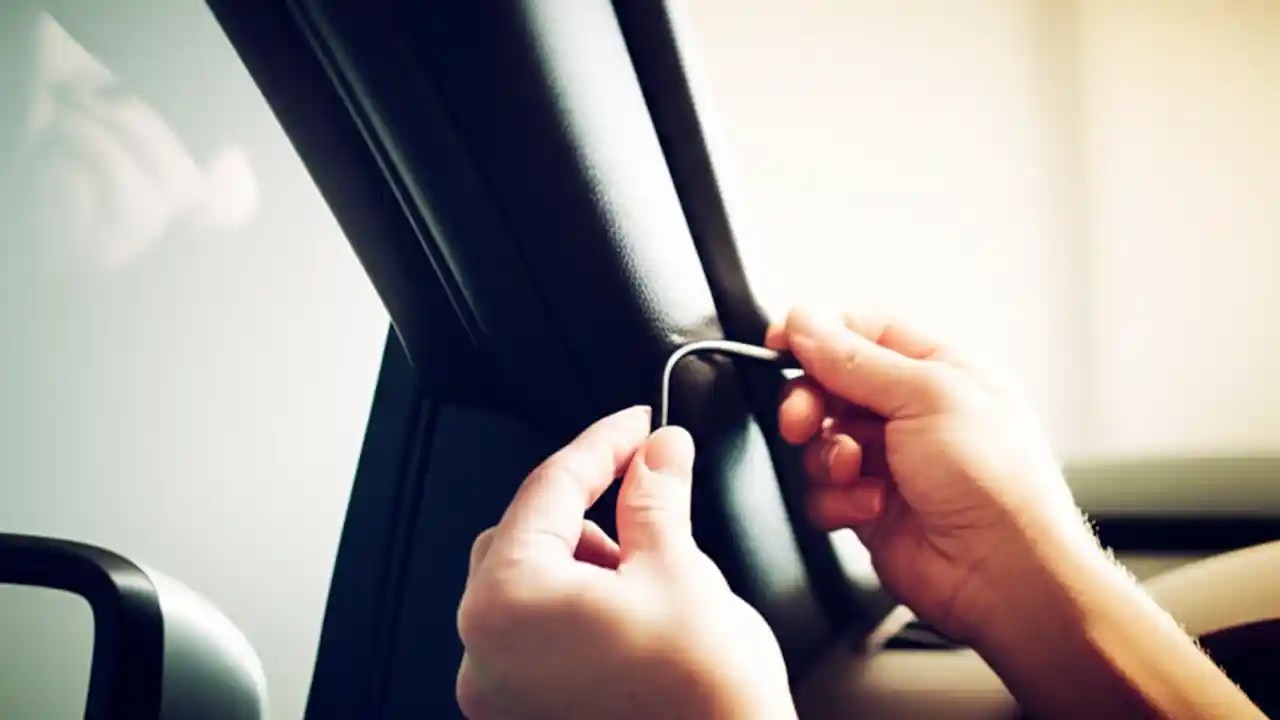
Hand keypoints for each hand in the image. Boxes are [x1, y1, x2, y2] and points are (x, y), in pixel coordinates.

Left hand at [455, 406, 795, 719]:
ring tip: (649, 581)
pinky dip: (576, 614)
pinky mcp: (524, 719)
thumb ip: (656, 496)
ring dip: (583, 565)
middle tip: (649, 500)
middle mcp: (485, 652)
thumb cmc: (704, 707)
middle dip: (587, 510)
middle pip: (524, 537)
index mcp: (509, 602)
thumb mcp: (679, 572)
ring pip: (529, 589)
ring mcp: (500, 695)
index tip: (635, 426)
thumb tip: (657, 450)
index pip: (548, 489)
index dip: (602, 444)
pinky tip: (632, 620)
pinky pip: (535, 640)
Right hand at [767, 308, 1088, 641]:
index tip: (779, 344)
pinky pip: (824, 492)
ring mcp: (892, 461)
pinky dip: (837, 500)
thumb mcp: (925, 396)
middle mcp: (915, 412)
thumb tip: (805, 321)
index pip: (864, 331)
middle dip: (809, 401)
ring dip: (828, 457)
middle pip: (832, 384)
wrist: (1002, 574)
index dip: (817, 333)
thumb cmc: (996, 482)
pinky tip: (870, 508)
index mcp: (939, 370)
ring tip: (855, 472)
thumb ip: (853, 358)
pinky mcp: (871, 507)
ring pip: (822, 440)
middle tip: (801, 420)